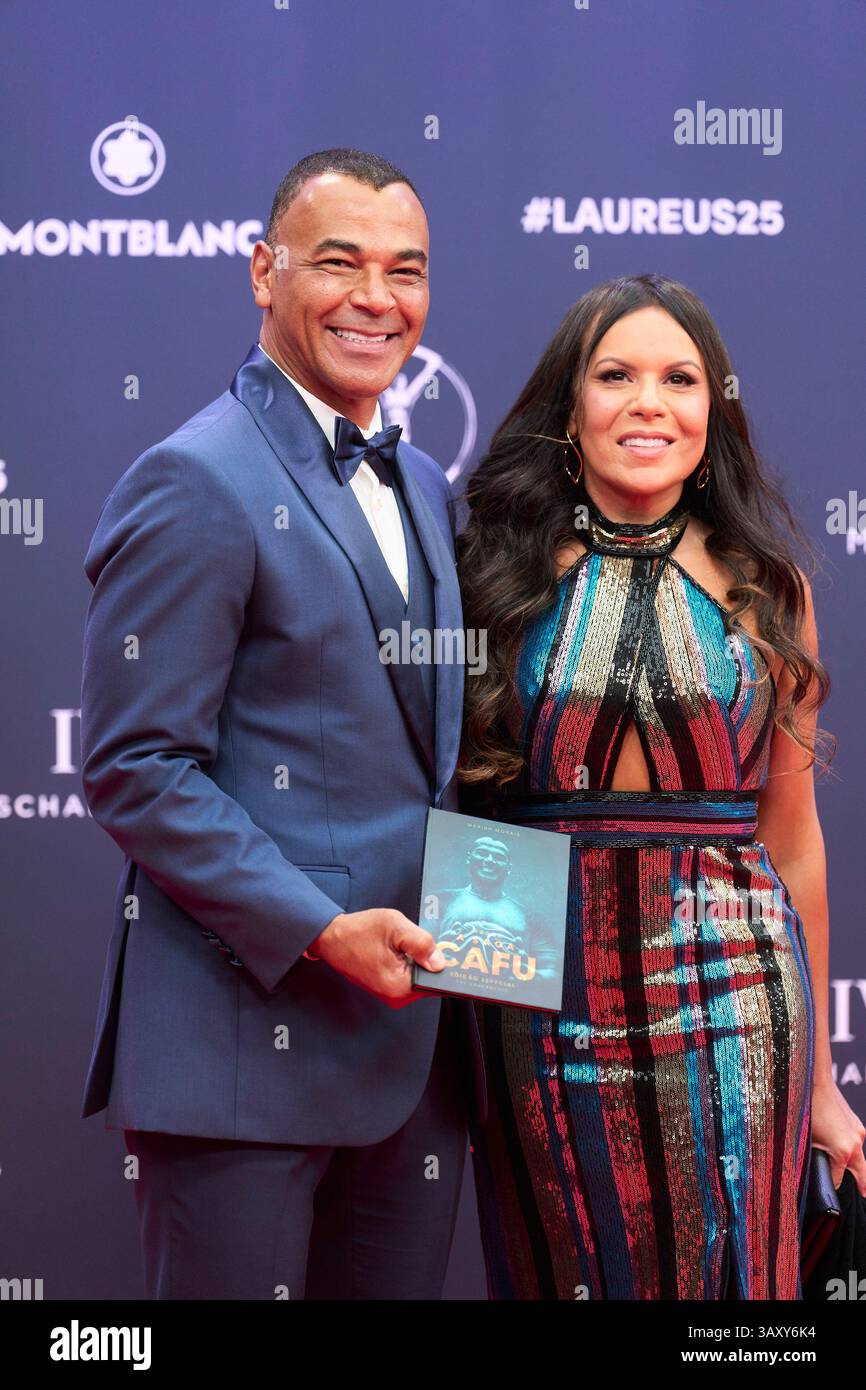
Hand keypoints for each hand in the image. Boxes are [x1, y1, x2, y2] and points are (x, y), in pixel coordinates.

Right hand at [308, 909, 446, 1008]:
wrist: (330, 937)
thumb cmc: (358, 931)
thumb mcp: (394, 926)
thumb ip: (420, 943)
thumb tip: (440, 962)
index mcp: (399, 986)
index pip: (437, 983)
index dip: (447, 966)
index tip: (456, 952)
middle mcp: (395, 996)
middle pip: (429, 980)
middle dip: (433, 960)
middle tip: (432, 940)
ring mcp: (390, 994)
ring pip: (419, 977)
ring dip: (420, 960)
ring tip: (413, 941)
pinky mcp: (386, 987)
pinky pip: (408, 976)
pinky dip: (411, 962)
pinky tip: (405, 947)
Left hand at [811, 1076, 865, 1196]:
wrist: (815, 1081)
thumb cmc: (807, 1109)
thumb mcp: (806, 1139)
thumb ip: (812, 1157)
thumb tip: (808, 1167)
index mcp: (842, 1152)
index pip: (838, 1180)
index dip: (829, 1186)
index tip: (825, 1192)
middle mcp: (855, 1144)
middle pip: (861, 1174)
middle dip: (861, 1185)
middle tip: (863, 1195)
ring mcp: (859, 1133)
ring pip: (860, 1157)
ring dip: (854, 1165)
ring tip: (849, 1173)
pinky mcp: (856, 1124)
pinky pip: (856, 1142)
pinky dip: (851, 1149)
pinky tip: (839, 1147)